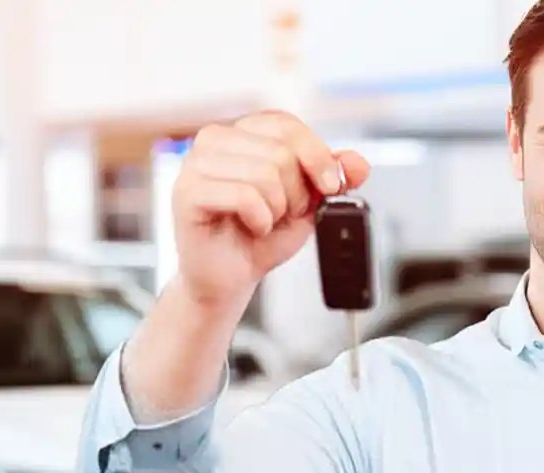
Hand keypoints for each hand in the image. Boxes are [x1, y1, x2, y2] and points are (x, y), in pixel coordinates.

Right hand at [171, 109, 371, 308]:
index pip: (287, 124)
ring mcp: (196, 163)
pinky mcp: (187, 191)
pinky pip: (245, 196)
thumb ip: (335, 177)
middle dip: (296, 193)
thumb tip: (357, 162)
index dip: (316, 155)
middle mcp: (216, 140)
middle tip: (282, 213)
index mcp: (243, 133)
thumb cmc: (262, 236)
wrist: (232, 276)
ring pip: (265, 174)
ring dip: (277, 208)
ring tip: (263, 220)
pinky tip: (251, 227)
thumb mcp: (310, 203)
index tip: (330, 185)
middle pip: (281, 152)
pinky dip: (260, 220)